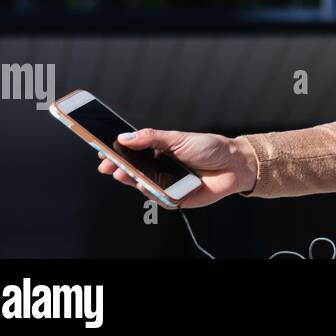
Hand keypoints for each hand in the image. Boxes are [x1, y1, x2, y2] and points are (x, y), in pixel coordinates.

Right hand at [96, 128, 256, 208]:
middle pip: (131, 170)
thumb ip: (152, 137)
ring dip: (132, 180)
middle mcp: (159, 168)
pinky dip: (152, 193)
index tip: (101, 150)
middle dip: (117, 168)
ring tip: (126, 173)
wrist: (234, 165)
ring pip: (141, 185)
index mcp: (158, 151)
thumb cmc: (210, 148)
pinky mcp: (173, 198)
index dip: (115, 152)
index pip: (131, 152)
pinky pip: (157, 198)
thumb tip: (125, 136)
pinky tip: (149, 186)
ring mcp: (165, 183)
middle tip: (108, 165)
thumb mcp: (179, 138)